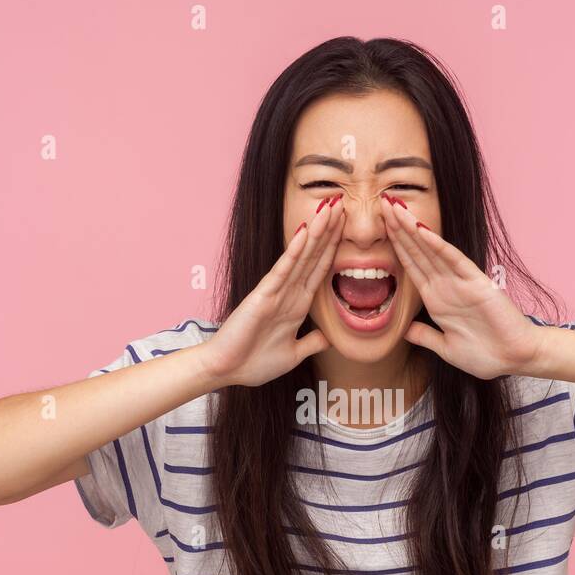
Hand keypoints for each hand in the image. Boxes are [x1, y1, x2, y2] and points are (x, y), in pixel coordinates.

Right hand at [201, 196, 344, 386]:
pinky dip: (294, 251)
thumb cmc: (254, 363)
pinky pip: (282, 270)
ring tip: (329, 208)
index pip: (320, 270)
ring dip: (316, 232)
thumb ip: (311, 343)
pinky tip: (304, 232)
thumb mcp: (293, 354)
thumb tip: (330, 339)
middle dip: (328, 231)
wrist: (227, 371)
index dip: (334, 248)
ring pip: (301, 256)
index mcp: (297, 305)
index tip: (347, 227)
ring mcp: (276, 292)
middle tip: (343, 203)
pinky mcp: (262, 295)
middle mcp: (288, 293)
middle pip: (313, 256)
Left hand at [380, 195, 543, 379]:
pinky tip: (421, 230)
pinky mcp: (476, 283)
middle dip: (398, 228)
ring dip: (412, 229)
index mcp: (436, 299)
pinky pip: (453, 260)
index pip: (411, 266)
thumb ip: (426, 336)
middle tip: (380, 203)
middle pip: (416, 251)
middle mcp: (445, 286)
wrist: (514, 359)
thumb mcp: (446, 348)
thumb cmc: (485, 354)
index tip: (379, 227)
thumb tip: (405, 330)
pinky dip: (437, 245)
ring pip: (430, 250)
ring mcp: (459, 282)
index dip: (395, 246)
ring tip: (394, 208)